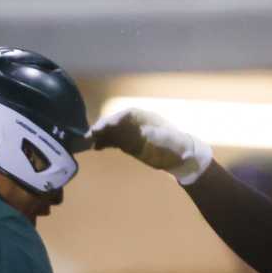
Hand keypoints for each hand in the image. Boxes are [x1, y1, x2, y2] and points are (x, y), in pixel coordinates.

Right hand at [90, 108, 211, 183]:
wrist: (182, 156)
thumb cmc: (172, 143)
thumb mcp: (159, 136)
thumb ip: (143, 132)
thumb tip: (131, 128)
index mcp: (140, 116)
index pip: (121, 116)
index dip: (109, 121)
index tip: (99, 128)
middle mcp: (133, 123)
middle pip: (113, 123)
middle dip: (101, 129)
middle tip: (89, 136)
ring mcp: (130, 133)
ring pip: (111, 132)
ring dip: (100, 136)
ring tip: (89, 143)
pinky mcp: (129, 145)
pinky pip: (114, 141)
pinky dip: (105, 143)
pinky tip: (96, 147)